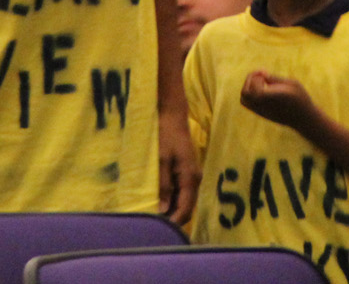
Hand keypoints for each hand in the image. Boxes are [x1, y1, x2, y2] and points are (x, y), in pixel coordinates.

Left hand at [157, 108, 198, 225]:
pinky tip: (160, 202)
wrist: (172, 116)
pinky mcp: (187, 172)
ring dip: (173, 210)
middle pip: (187, 208)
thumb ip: (163, 185)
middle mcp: (195, 179)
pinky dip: (173, 200)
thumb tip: (163, 210)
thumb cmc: (165, 136)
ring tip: (154, 217)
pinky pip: (183, 193)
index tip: (158, 231)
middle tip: (153, 227)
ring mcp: (192, 176)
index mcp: (190, 178)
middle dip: (173, 219)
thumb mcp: (161, 160)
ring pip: (185, 201)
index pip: (185, 209)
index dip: (174, 222)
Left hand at [239, 71, 314, 130]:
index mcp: (273, 98)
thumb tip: (261, 75)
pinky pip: (249, 104)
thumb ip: (275, 79)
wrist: (304, 119)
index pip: (254, 89)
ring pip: (244, 99)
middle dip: (250, 80)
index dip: (256, 77)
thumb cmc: (300, 98)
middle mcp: (264, 106)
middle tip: (262, 75)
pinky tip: (263, 89)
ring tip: (261, 82)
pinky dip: (251, 93)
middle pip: (245, 93)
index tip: (266, 73)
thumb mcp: (292, 83)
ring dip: (249, 87)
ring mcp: (262, 112)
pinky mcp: (262, 114)